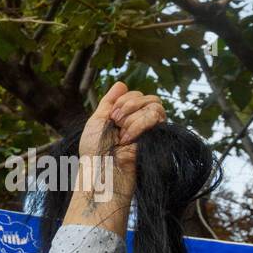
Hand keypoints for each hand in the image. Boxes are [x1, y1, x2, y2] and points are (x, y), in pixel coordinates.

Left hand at [64, 81, 166, 234]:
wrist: (101, 170)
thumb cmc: (94, 150)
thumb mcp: (97, 120)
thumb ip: (109, 102)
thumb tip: (121, 83)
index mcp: (125, 117)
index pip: (135, 94)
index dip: (122, 100)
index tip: (110, 116)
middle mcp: (139, 122)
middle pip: (147, 96)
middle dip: (128, 105)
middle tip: (115, 121)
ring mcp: (150, 130)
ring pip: (154, 105)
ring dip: (133, 117)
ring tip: (122, 134)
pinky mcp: (158, 136)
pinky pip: (156, 116)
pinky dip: (139, 125)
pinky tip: (128, 139)